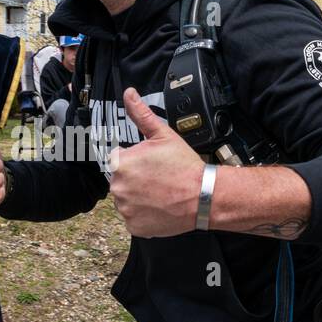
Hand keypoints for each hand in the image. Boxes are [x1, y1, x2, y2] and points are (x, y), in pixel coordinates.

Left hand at [108, 88, 202, 237]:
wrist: (203, 196)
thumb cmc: (184, 166)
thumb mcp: (163, 135)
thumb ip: (141, 114)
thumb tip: (129, 94)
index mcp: (120, 163)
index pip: (119, 160)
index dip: (136, 161)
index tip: (151, 165)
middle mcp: (118, 187)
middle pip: (121, 181)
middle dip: (136, 180)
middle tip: (158, 179)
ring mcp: (125, 209)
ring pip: (127, 200)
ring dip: (138, 198)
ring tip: (159, 193)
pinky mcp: (134, 226)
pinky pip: (133, 218)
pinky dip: (143, 215)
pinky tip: (159, 207)